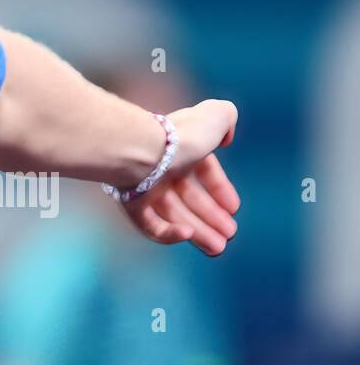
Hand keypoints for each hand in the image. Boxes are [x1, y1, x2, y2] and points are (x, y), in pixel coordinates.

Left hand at [121, 99, 240, 255]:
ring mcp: (144, 185)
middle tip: (228, 235)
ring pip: (172, 215)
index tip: (234, 208)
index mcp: (180, 148)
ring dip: (197, 232)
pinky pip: (149, 224)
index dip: (219, 188)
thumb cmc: (180, 136)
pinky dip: (169, 233)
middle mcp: (161, 166)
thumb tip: (225, 137)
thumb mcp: (215, 116)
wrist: (142, 151)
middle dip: (210, 218)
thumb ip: (226, 118)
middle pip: (188, 198)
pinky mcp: (130, 203)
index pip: (202, 170)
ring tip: (217, 248)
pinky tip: (187, 236)